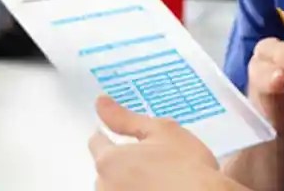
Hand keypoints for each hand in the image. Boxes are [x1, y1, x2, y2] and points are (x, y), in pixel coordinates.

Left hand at [88, 96, 222, 190]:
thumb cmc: (186, 167)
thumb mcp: (162, 131)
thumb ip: (126, 118)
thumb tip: (101, 101)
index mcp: (110, 160)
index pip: (97, 141)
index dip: (111, 135)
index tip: (128, 138)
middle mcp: (105, 186)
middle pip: (106, 167)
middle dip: (123, 162)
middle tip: (153, 160)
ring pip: (116, 187)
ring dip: (129, 182)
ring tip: (160, 180)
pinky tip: (159, 190)